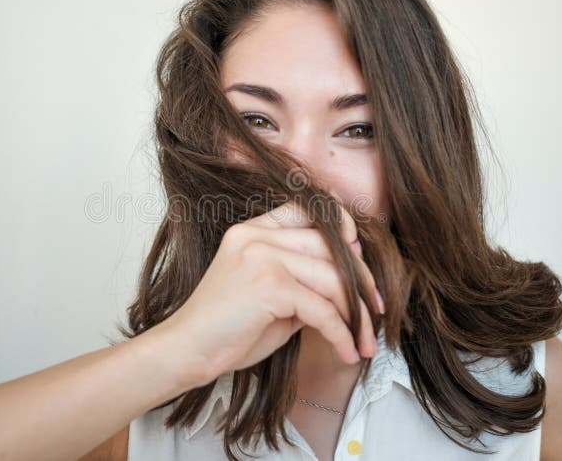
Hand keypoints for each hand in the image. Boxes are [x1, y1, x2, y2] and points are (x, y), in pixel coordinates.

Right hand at [156, 199, 384, 387]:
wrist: (185, 350)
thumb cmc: (226, 330)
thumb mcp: (270, 298)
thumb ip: (303, 283)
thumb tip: (349, 286)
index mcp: (252, 231)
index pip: (306, 210)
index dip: (340, 225)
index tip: (360, 256)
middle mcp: (257, 235)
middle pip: (330, 246)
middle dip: (360, 281)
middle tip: (375, 310)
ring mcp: (263, 256)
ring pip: (332, 278)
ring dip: (355, 314)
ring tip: (363, 343)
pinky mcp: (269, 284)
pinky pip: (322, 308)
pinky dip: (341, 333)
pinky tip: (346, 352)